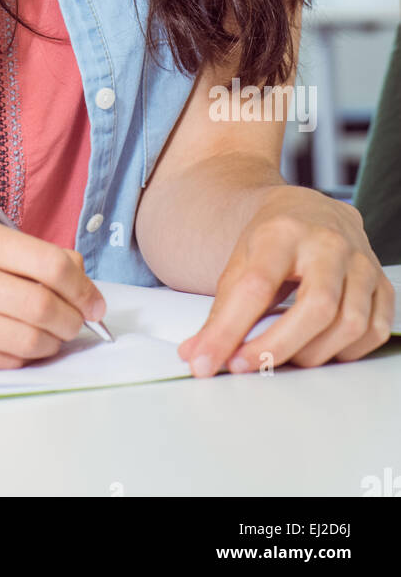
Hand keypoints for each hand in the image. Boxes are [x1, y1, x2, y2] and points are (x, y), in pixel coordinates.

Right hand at [0, 215, 106, 370]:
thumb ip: (19, 253)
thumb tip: (78, 274)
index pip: (47, 262)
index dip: (82, 287)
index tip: (94, 301)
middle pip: (41, 304)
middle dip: (73, 320)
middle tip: (80, 323)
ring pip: (26, 339)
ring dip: (53, 343)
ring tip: (53, 338)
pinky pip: (1, 361)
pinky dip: (23, 358)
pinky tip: (21, 348)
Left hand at [177, 186, 394, 376]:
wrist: (307, 210)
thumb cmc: (271, 241)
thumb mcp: (238, 263)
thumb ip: (220, 312)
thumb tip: (196, 357)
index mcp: (283, 231)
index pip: (257, 286)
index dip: (231, 330)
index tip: (210, 361)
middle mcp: (328, 242)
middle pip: (317, 307)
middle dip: (278, 348)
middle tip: (246, 366)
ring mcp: (360, 261)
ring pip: (351, 323)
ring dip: (313, 354)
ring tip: (284, 357)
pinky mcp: (381, 281)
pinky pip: (375, 330)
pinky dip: (347, 352)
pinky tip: (320, 349)